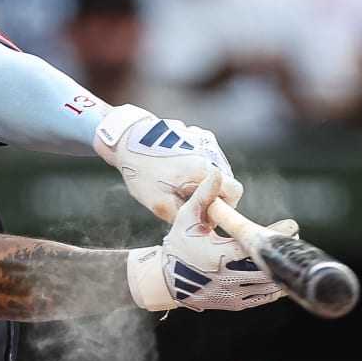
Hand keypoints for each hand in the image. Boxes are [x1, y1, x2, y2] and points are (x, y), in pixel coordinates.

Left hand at [94, 104, 242, 222]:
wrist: (127, 139)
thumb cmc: (142, 171)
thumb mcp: (160, 203)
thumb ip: (185, 216)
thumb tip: (200, 225)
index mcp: (204, 170)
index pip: (234, 192)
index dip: (225, 207)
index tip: (207, 213)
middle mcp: (210, 152)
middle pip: (225, 181)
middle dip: (213, 195)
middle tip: (190, 202)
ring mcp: (204, 140)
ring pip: (215, 169)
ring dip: (204, 181)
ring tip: (179, 185)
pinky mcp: (197, 135)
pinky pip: (206, 157)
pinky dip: (197, 168)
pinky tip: (176, 170)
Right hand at [126, 170, 294, 311]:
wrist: (166, 281)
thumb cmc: (178, 245)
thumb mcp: (187, 217)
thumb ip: (204, 195)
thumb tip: (216, 173)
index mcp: (219, 256)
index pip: (254, 245)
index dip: (275, 235)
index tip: (293, 226)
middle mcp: (229, 279)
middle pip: (267, 267)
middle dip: (283, 252)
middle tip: (295, 238)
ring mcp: (233, 294)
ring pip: (269, 284)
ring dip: (282, 269)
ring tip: (290, 253)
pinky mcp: (235, 304)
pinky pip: (263, 297)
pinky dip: (274, 285)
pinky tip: (280, 272)